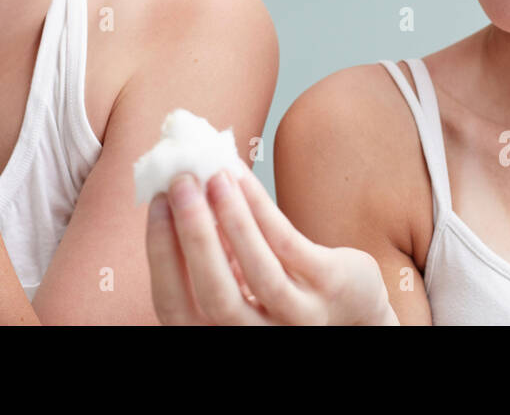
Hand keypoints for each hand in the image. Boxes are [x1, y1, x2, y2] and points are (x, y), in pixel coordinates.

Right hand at [146, 167, 395, 324]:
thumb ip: (212, 251)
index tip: (156, 201)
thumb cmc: (282, 286)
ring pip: (259, 272)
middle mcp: (256, 336)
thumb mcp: (239, 278)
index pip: (175, 306)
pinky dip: (261, 208)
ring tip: (215, 174)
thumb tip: (179, 189)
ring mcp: (299, 318)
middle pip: (215, 297)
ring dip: (232, 219)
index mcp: (222, 333)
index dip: (161, 254)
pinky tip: (244, 177)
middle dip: (193, 235)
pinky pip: (290, 246)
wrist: (353, 307)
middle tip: (180, 182)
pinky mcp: (330, 288)